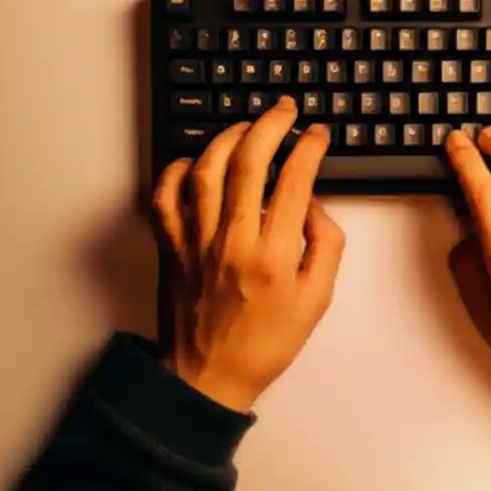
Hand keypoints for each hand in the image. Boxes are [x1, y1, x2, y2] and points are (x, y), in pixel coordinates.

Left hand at [152, 97, 344, 411]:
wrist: (208, 378)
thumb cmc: (264, 344)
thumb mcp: (317, 301)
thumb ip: (325, 246)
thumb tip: (312, 206)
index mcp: (274, 256)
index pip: (294, 181)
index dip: (309, 148)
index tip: (317, 135)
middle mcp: (232, 242)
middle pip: (249, 162)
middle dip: (270, 126)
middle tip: (283, 111)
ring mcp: (196, 243)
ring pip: (206, 171)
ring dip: (226, 139)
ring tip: (244, 128)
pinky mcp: (170, 249)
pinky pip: (165, 198)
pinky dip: (175, 172)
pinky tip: (193, 162)